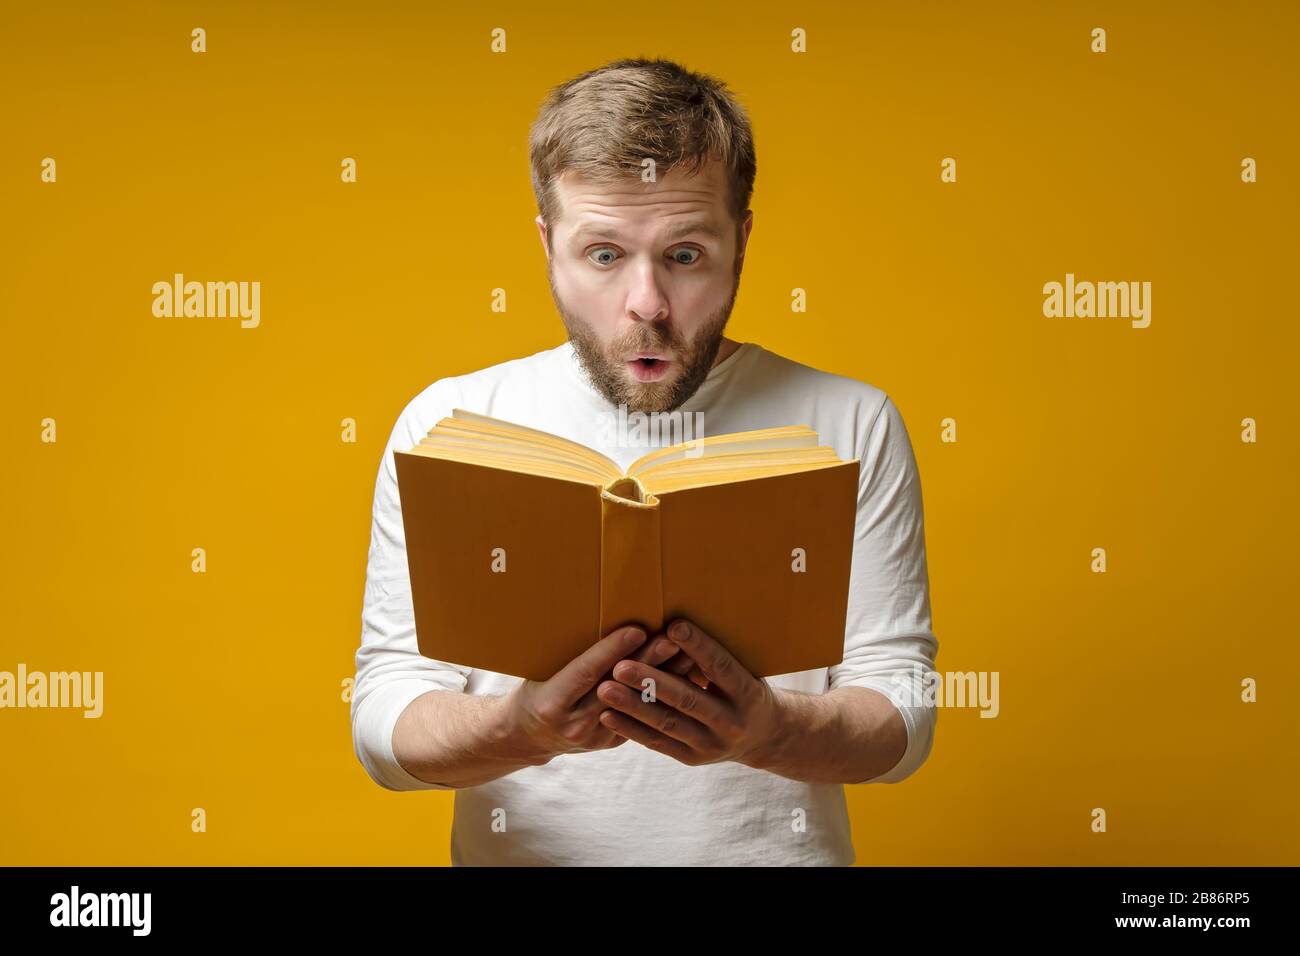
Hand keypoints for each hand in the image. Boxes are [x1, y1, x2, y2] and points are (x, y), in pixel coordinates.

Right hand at [503, 623, 697, 760]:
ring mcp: (596, 737)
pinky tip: (684, 677)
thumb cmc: (535, 688)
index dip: (612, 650)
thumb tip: (606, 617)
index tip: (638, 629)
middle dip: (648, 663)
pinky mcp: (613, 742)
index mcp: (552, 703)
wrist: (526, 736)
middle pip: (617, 688)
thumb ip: (572, 655)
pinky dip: (662, 694)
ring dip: (665, 679)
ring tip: (689, 655)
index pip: (586, 672)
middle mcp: (575, 724)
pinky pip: (641, 715)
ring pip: (636, 704)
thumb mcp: (540, 670)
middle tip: (674, 639)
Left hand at [595, 618, 781, 766]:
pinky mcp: (693, 758)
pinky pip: (658, 743)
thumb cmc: (743, 689)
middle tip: (620, 666)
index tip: (673, 626)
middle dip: (652, 682)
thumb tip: (676, 625)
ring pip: (668, 723)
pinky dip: (631, 729)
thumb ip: (714, 656)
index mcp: (748, 693)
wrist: (763, 737)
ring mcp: (712, 745)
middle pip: (688, 699)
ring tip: (606, 689)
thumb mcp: (743, 671)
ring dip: (634, 706)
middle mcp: (732, 722)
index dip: (699, 647)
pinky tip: (607, 715)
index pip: (721, 667)